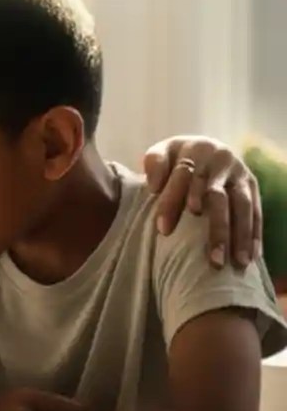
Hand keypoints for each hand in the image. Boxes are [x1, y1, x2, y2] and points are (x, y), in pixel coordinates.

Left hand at [144, 136, 261, 267]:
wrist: (204, 147)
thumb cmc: (174, 159)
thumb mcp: (161, 153)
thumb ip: (155, 165)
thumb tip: (154, 186)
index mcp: (195, 150)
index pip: (183, 177)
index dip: (172, 203)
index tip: (163, 231)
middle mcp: (220, 160)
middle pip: (217, 196)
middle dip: (216, 228)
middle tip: (213, 259)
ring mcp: (239, 173)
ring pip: (241, 206)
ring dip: (239, 235)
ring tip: (237, 263)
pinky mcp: (252, 184)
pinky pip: (256, 211)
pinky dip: (254, 234)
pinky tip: (252, 256)